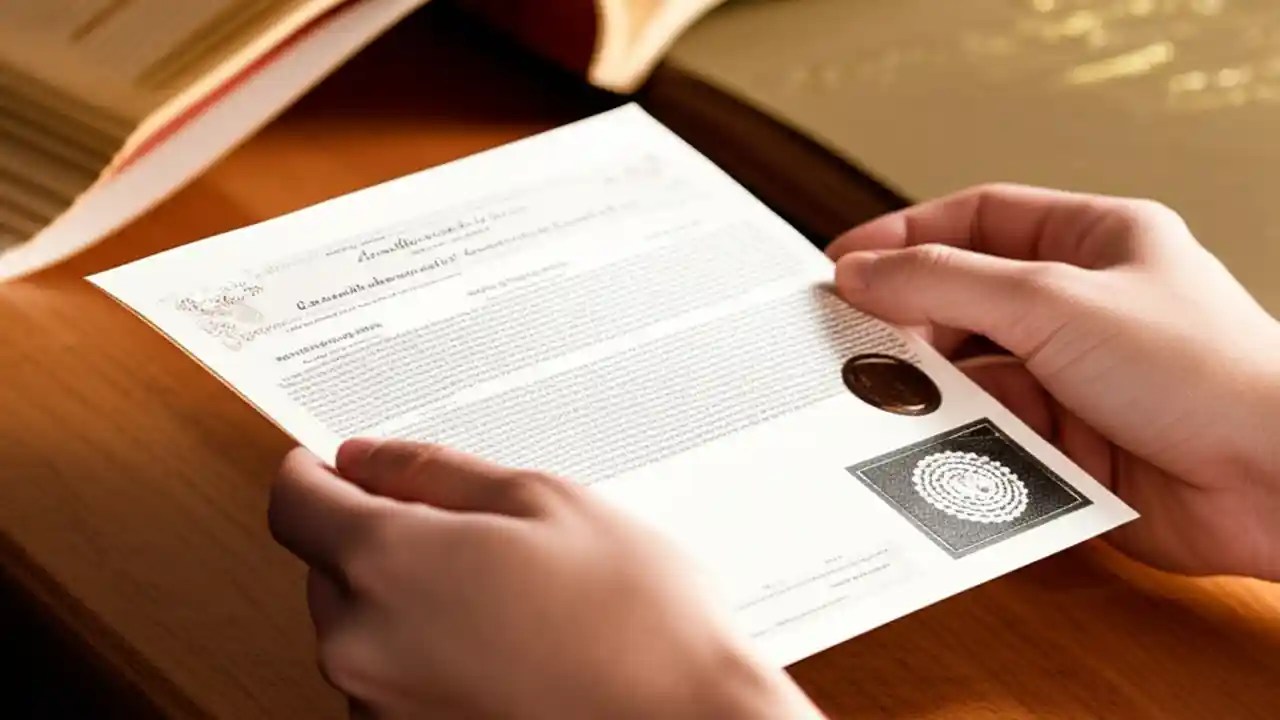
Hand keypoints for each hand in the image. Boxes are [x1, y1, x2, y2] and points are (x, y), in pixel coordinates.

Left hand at [269, 439, 822, 719]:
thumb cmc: (636, 625)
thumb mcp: (545, 501)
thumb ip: (434, 472)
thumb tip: (368, 458)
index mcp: (388, 565)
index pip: (295, 502)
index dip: (312, 471)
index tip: (330, 465)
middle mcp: (363, 645)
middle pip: (326, 566)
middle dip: (377, 535)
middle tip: (466, 529)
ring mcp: (380, 708)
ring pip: (362, 624)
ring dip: (406, 598)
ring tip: (505, 595)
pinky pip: (391, 678)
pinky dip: (427, 652)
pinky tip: (505, 643)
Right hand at [827, 183, 1279, 579]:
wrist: (1275, 482)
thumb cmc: (1196, 370)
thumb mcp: (1053, 301)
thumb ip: (946, 282)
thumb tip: (859, 271)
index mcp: (1096, 241)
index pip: (981, 219)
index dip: (908, 234)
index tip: (841, 261)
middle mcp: (1084, 305)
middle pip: (968, 298)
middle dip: (908, 318)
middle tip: (842, 339)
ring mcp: (1078, 377)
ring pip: (975, 371)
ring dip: (931, 385)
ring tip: (875, 396)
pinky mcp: (1072, 445)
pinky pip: (993, 432)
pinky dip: (959, 436)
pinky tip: (928, 442)